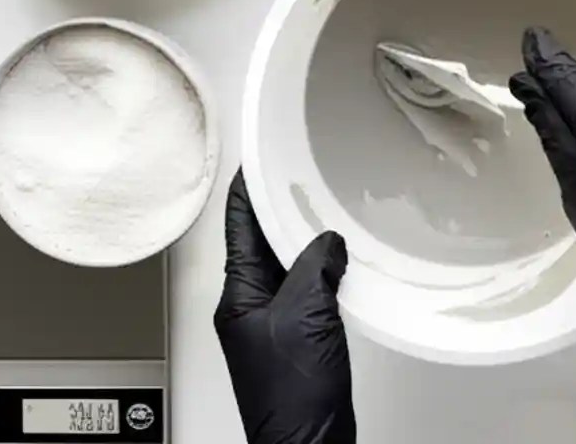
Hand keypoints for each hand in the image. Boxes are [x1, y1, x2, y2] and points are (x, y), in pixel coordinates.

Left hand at [214, 169, 354, 443]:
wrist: (307, 443)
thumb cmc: (294, 395)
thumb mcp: (307, 313)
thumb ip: (316, 266)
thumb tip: (328, 241)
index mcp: (239, 295)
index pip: (239, 225)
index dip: (247, 188)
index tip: (257, 159)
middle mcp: (249, 306)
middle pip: (258, 242)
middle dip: (277, 209)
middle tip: (297, 177)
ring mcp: (270, 323)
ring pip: (282, 266)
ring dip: (299, 240)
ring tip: (320, 212)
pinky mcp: (294, 338)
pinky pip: (302, 290)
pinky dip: (318, 270)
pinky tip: (336, 264)